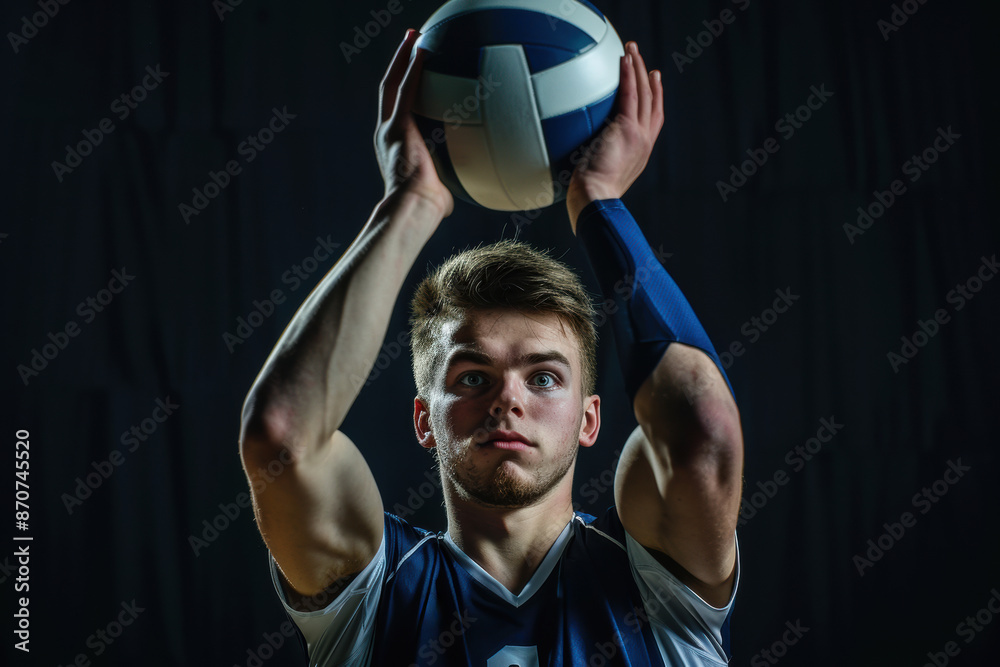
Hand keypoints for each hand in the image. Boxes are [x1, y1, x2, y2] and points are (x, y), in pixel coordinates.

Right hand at [375, 30, 453, 218]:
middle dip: (399, 62)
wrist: (413, 209)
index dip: (404, 89)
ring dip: (403, 57)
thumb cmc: (427, 209)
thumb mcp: (440, 191)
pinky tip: (422, 51)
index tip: (414, 72)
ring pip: (393, 83)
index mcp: (395, 146)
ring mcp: (390, 128)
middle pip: (390, 88)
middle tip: (411, 41)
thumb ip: (450, 180)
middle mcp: (387, 132)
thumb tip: (471, 184)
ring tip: (414, 36)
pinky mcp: (399, 126)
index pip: (398, 110)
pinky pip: (407, 90)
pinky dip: (413, 69)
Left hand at [566, 42, 663, 232]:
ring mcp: (639, 134)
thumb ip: (593, 160)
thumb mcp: (596, 175)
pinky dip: (629, 75)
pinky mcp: (627, 129)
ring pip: (644, 94)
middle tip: (647, 63)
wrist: (595, 200)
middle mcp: (644, 141)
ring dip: (639, 68)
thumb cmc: (589, 196)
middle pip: (652, 103)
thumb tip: (574, 157)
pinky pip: (630, 95)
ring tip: (632, 49)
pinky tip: (624, 59)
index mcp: (640, 152)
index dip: (655, 101)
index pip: (652, 121)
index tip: (652, 84)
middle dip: (650, 80)